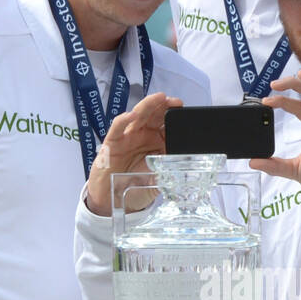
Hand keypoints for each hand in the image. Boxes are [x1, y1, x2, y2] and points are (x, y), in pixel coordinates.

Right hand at [85, 92, 180, 216]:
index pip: (167, 124)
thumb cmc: (136, 187)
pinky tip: (132, 115)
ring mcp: (128, 137)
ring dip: (148, 105)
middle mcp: (143, 136)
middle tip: (175, 101)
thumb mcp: (159, 179)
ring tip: (159, 98)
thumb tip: (187, 165)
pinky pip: (117, 128)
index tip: (185, 111)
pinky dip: (124, 120)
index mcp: (157, 143)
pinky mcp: (113, 142)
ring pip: (138, 115)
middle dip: (165, 106)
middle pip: (155, 115)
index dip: (175, 116)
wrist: (115, 201)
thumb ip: (170, 170)